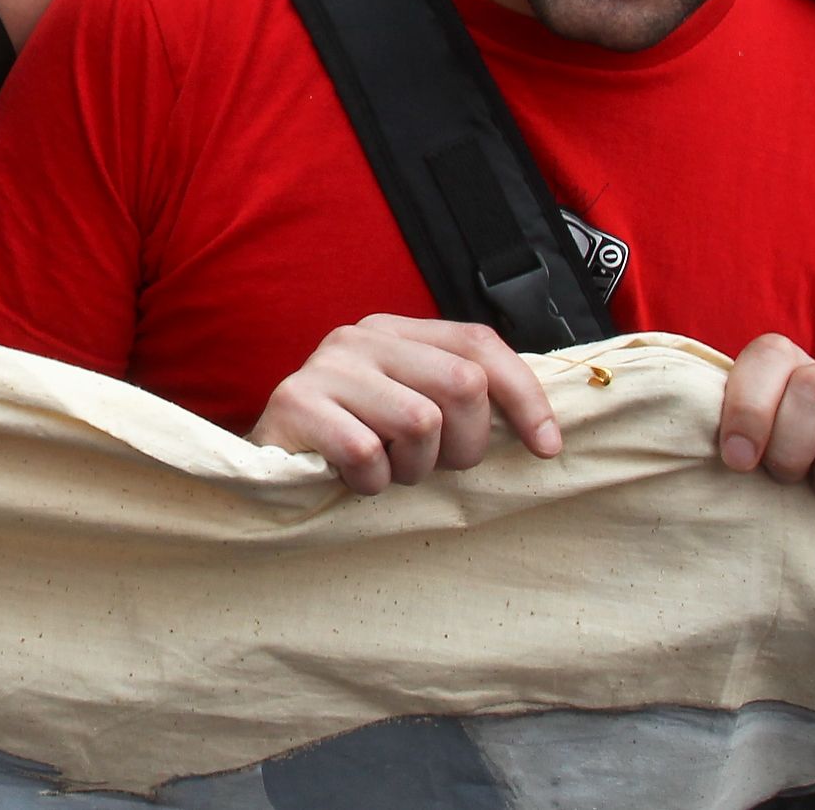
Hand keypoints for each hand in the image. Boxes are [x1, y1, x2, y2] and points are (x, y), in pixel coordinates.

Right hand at [249, 314, 561, 494]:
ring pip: (421, 422)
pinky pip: (368, 454)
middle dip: (464, 444)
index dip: (525, 397)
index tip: (547, 448)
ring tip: (386, 469)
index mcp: (396, 330)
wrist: (266, 465)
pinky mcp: (294, 404)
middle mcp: (362, 337)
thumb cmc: (351, 444)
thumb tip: (544, 427)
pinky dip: (371, 483)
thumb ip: (461, 400)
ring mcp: (326, 367)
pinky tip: (352, 478)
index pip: (480, 343)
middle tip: (435, 467)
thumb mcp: (411, 411)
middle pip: (462, 383)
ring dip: (413, 468)